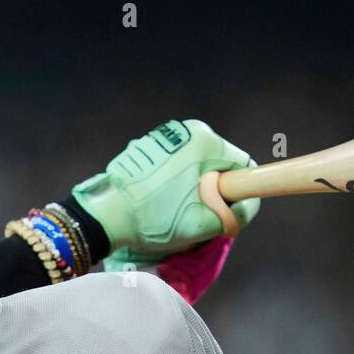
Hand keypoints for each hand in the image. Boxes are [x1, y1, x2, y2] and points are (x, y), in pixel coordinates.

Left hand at [73, 120, 259, 260]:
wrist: (106, 215)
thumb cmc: (155, 218)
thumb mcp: (202, 224)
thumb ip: (236, 215)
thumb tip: (248, 205)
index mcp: (205, 141)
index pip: (242, 165)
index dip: (240, 193)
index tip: (224, 211)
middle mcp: (187, 129)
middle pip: (219, 164)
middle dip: (214, 190)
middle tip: (197, 214)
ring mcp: (165, 135)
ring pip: (196, 165)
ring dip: (193, 187)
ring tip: (174, 209)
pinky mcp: (148, 145)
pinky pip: (175, 164)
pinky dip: (175, 182)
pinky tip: (159, 200)